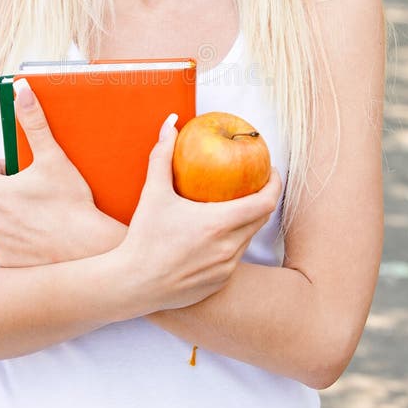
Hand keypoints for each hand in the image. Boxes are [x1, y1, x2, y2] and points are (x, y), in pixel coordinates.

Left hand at [0, 79, 125, 266]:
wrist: (89, 250)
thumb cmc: (73, 202)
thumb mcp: (54, 158)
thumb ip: (35, 122)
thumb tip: (21, 89)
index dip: (0, 167)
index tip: (19, 169)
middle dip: (8, 192)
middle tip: (36, 191)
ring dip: (13, 217)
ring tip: (42, 215)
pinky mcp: (9, 265)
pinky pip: (9, 248)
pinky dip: (20, 242)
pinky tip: (42, 238)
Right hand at [118, 114, 281, 312]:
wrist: (133, 284)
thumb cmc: (144, 237)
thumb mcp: (153, 193)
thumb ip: (162, 155)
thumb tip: (170, 122)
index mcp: (220, 223)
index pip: (265, 202)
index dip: (274, 184)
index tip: (271, 171)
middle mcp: (229, 247)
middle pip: (261, 219)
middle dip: (263, 200)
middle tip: (254, 183)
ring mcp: (226, 268)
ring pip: (247, 239)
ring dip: (246, 222)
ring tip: (235, 207)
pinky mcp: (219, 283)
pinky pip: (234, 259)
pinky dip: (232, 243)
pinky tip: (217, 235)